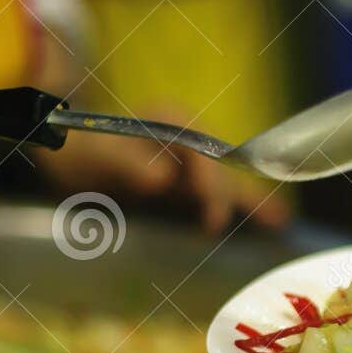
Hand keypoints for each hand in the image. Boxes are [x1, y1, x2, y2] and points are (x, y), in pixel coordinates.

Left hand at [35, 122, 291, 233]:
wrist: (71, 158)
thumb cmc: (80, 152)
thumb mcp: (93, 154)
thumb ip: (124, 163)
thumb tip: (161, 177)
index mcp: (172, 122)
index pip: (202, 152)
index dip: (210, 183)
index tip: (211, 216)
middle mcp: (192, 141)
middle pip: (221, 171)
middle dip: (227, 198)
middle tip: (218, 230)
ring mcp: (197, 166)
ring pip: (231, 184)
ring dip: (254, 204)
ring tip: (280, 224)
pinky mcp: (194, 188)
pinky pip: (225, 197)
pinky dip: (247, 210)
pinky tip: (276, 225)